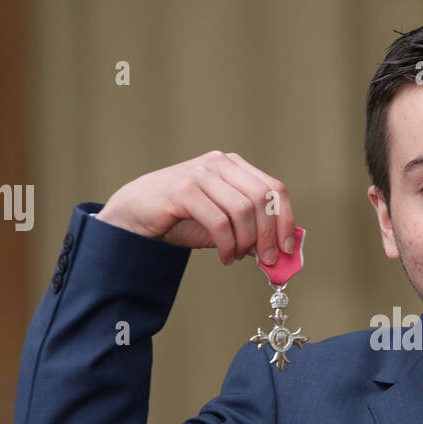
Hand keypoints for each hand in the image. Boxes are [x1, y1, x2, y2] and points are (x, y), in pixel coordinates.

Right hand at [95, 151, 295, 263]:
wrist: (134, 214)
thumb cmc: (181, 218)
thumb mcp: (224, 223)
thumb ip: (250, 230)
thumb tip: (278, 251)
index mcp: (233, 166)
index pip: (274, 188)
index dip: (285, 220)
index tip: (288, 249)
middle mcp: (219, 163)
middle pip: (262, 198)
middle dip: (268, 235)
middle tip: (266, 260)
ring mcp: (200, 173)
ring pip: (242, 210)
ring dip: (245, 242)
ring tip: (236, 257)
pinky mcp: (183, 190)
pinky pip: (219, 221)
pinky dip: (227, 245)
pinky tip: (225, 257)